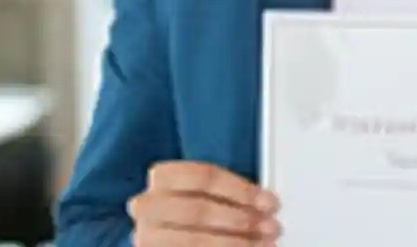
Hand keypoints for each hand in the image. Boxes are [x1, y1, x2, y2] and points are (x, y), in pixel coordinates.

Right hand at [127, 161, 281, 245]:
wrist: (169, 234)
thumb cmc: (191, 212)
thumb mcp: (207, 194)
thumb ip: (228, 194)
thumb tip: (265, 202)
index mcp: (163, 177)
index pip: (203, 176)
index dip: (240, 189)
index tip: (269, 201)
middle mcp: (148, 204)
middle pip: (198, 210)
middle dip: (239, 219)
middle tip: (270, 226)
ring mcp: (146, 234)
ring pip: (194, 239)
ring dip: (234, 242)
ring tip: (263, 244)